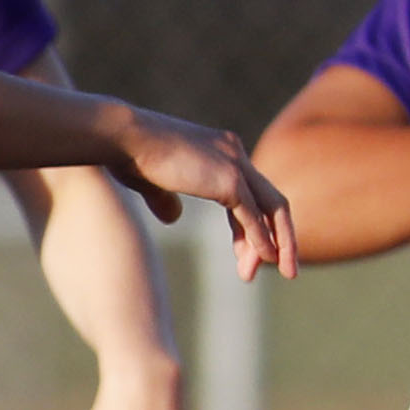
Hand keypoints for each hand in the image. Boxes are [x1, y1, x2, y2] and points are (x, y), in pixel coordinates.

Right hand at [107, 112, 297, 279]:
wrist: (122, 136)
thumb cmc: (127, 154)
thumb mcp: (154, 180)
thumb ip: (166, 198)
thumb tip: (174, 218)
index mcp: (221, 149)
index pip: (249, 193)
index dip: (251, 226)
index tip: (245, 256)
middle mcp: (235, 153)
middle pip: (269, 200)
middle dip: (278, 235)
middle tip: (282, 267)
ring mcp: (234, 164)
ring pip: (271, 209)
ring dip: (280, 243)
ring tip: (287, 272)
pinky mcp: (228, 180)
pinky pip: (252, 216)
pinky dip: (261, 239)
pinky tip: (267, 259)